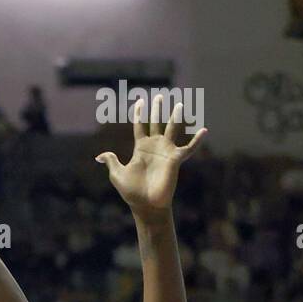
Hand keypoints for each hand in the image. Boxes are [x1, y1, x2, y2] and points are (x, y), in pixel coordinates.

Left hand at [96, 96, 206, 221]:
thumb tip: (98, 156)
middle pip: (156, 123)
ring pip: (172, 129)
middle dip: (157, 110)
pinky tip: (204, 130)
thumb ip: (111, 162)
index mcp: (140, 148)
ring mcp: (166, 152)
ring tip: (179, 104)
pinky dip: (197, 140)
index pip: (140, 126)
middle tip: (159, 96)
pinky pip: (189, 148)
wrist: (146, 206)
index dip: (139, 114)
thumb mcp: (117, 175)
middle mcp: (154, 147)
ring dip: (176, 117)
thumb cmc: (132, 192)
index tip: (139, 101)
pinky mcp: (176, 159)